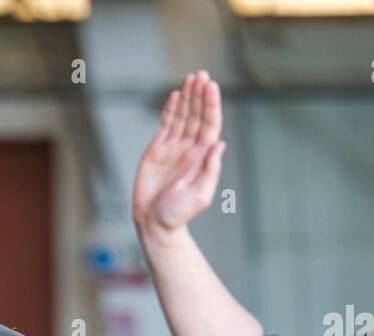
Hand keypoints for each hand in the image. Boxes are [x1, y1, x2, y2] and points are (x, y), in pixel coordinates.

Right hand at [132, 70, 225, 245]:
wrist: (154, 223)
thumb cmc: (177, 214)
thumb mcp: (200, 195)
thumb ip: (210, 170)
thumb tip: (219, 144)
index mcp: (202, 157)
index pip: (209, 124)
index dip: (211, 105)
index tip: (211, 86)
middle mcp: (190, 149)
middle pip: (197, 116)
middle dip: (199, 95)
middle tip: (201, 75)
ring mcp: (173, 149)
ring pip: (183, 117)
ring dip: (187, 98)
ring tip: (190, 78)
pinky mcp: (156, 151)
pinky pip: (166, 125)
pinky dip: (170, 110)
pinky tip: (175, 95)